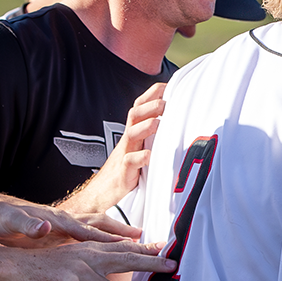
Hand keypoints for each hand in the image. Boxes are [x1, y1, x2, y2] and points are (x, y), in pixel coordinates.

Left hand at [0, 192, 142, 245]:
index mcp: (56, 219)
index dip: (108, 238)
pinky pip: (85, 236)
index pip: (88, 230)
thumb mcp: (9, 222)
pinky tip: (108, 250)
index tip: (128, 244)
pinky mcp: (57, 232)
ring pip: (96, 228)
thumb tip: (44, 227)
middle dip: (122, 232)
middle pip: (100, 225)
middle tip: (144, 239)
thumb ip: (27, 225)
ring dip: (115, 235)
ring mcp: (62, 225)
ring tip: (135, 242)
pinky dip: (101, 241)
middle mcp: (64, 220)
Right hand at [2, 240, 172, 280]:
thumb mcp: (73, 256)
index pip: (125, 248)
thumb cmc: (45, 266)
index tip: (167, 249)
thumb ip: (94, 257)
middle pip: (127, 260)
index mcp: (92, 249)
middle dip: (151, 264)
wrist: (17, 267)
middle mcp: (89, 257)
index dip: (147, 248)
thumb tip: (114, 258)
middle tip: (171, 268)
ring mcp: (79, 271)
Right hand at [62, 83, 163, 214]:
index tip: (170, 86)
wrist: (102, 194)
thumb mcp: (140, 149)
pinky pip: (130, 162)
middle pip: (135, 115)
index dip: (153, 94)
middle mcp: (129, 140)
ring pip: (131, 134)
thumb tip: (179, 125)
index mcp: (134, 132)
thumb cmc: (127, 170)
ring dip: (145, 127)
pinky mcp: (124, 173)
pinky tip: (151, 156)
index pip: (140, 106)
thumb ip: (154, 137)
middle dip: (151, 105)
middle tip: (167, 102)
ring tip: (158, 123)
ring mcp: (124, 155)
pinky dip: (141, 158)